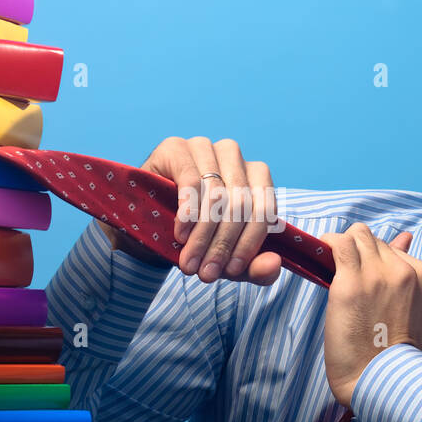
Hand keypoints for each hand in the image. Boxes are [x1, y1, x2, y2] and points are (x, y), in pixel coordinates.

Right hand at [102, 136, 282, 284]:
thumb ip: (254, 267)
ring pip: (217, 194)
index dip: (250, 243)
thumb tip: (273, 266)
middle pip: (240, 203)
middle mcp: (234, 156)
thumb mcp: (225, 259)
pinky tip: (180, 234)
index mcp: (256, 177)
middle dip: (223, 244)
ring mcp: (205, 147)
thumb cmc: (194, 238)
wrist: (148, 226)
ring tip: (190, 261)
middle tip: (207, 274)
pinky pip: (191, 180)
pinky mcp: (176, 147)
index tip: (232, 270)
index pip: (264, 208)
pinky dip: (188, 212)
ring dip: (203, 235)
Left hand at [321, 224, 421, 406]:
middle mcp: (401, 270)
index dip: (374, 258)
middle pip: (374, 240)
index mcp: (420, 275)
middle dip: (359, 249)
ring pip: (358, 235)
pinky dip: (329, 243)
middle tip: (345, 267)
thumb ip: (409, 274)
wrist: (379, 377)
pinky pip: (339, 245)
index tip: (362, 271)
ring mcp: (376, 274)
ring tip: (332, 258)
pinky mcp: (351, 282)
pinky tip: (322, 252)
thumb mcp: (415, 308)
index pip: (392, 248)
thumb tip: (405, 238)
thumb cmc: (394, 350)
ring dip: (344, 243)